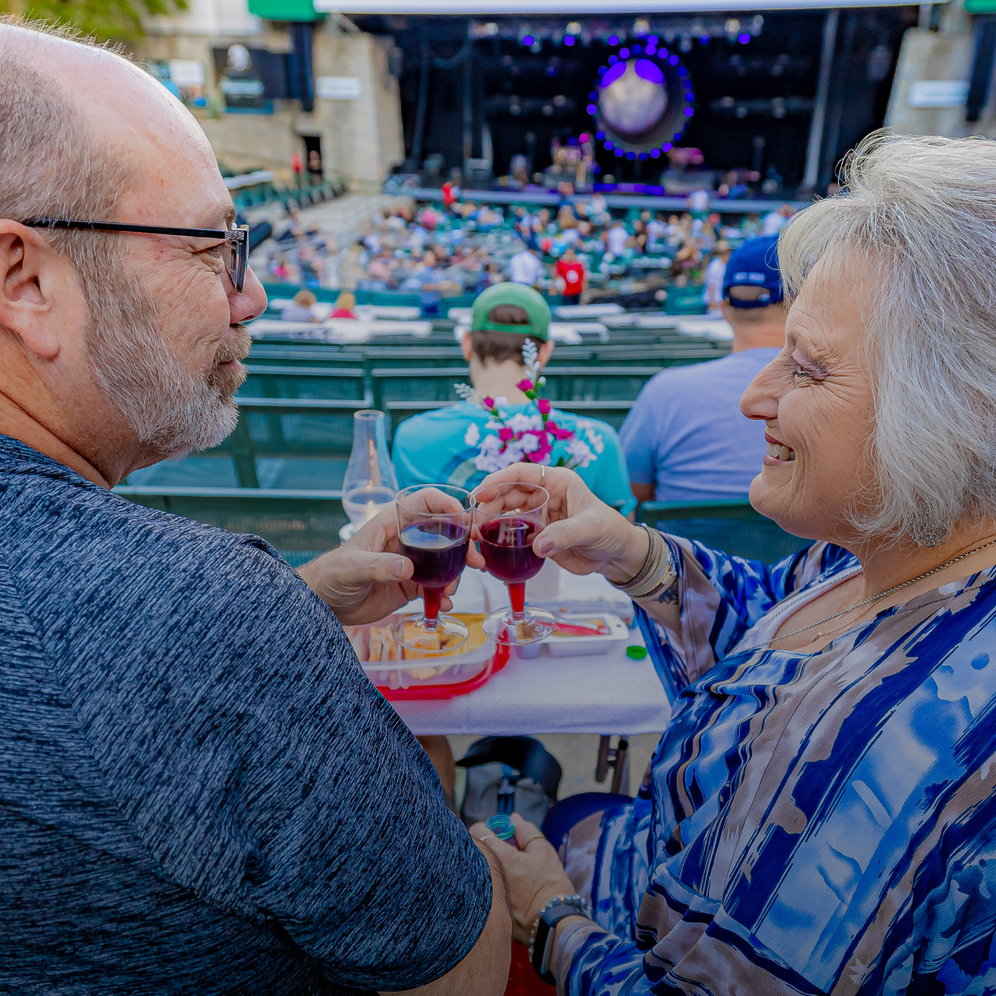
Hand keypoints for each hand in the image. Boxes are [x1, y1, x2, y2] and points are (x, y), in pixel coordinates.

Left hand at [297, 504, 482, 625]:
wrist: (325, 604)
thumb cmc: (332, 575)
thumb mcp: (352, 568)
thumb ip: (378, 566)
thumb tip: (407, 569)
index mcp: (392, 524)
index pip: (425, 502)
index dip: (446, 504)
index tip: (463, 518)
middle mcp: (406, 540)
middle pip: (444, 533)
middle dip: (463, 544)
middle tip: (474, 561)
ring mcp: (412, 563)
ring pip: (445, 561)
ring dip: (457, 574)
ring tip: (452, 590)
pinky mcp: (412, 585)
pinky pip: (436, 586)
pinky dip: (445, 595)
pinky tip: (445, 604)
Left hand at [470, 814, 575, 945]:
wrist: (554, 924)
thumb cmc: (550, 885)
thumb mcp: (543, 852)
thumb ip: (525, 831)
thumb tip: (514, 819)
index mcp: (498, 857)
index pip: (478, 831)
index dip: (490, 828)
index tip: (504, 833)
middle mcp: (486, 875)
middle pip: (479, 852)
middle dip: (493, 848)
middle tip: (514, 853)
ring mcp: (486, 895)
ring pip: (483, 871)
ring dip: (495, 868)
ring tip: (517, 874)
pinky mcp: (491, 910)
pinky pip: (488, 891)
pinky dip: (497, 886)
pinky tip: (517, 892)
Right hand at [473, 464, 648, 583]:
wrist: (617, 556)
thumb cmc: (611, 531)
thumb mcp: (591, 528)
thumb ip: (565, 534)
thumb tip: (536, 545)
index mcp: (557, 481)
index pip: (522, 474)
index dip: (498, 480)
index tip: (481, 492)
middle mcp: (545, 495)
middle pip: (508, 494)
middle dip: (488, 504)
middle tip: (472, 520)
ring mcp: (539, 515)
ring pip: (507, 515)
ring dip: (490, 523)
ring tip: (475, 536)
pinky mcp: (537, 536)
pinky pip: (513, 536)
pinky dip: (500, 542)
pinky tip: (489, 551)